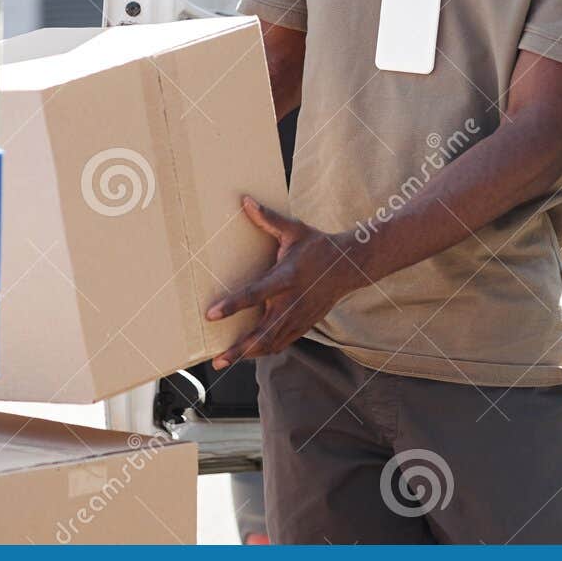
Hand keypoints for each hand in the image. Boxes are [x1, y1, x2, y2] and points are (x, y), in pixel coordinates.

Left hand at [205, 197, 367, 368]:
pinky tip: (247, 354)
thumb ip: (268, 219)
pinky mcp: (304, 325)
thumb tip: (245, 200)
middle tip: (217, 358)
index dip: (232, 305)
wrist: (349, 267)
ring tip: (224, 360)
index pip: (255, 295)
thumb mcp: (295, 230)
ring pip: (271, 343)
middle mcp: (292, 302)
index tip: (212, 314)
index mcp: (286, 278)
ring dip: (248, 354)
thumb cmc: (319, 246)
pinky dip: (264, 350)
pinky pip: (281, 343)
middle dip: (239, 348)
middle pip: (262, 332)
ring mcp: (299, 317)